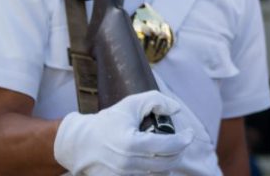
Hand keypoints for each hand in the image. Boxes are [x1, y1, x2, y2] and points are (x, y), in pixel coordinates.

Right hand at [52, 91, 194, 175]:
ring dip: (170, 163)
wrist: (80, 144)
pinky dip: (157, 171)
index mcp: (131, 143)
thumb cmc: (109, 121)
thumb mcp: (132, 103)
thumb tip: (177, 110)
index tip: (189, 133)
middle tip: (182, 141)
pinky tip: (158, 160)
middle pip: (167, 163)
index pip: (168, 146)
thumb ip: (157, 101)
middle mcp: (127, 163)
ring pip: (159, 174)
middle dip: (180, 151)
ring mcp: (123, 175)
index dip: (184, 140)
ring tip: (170, 150)